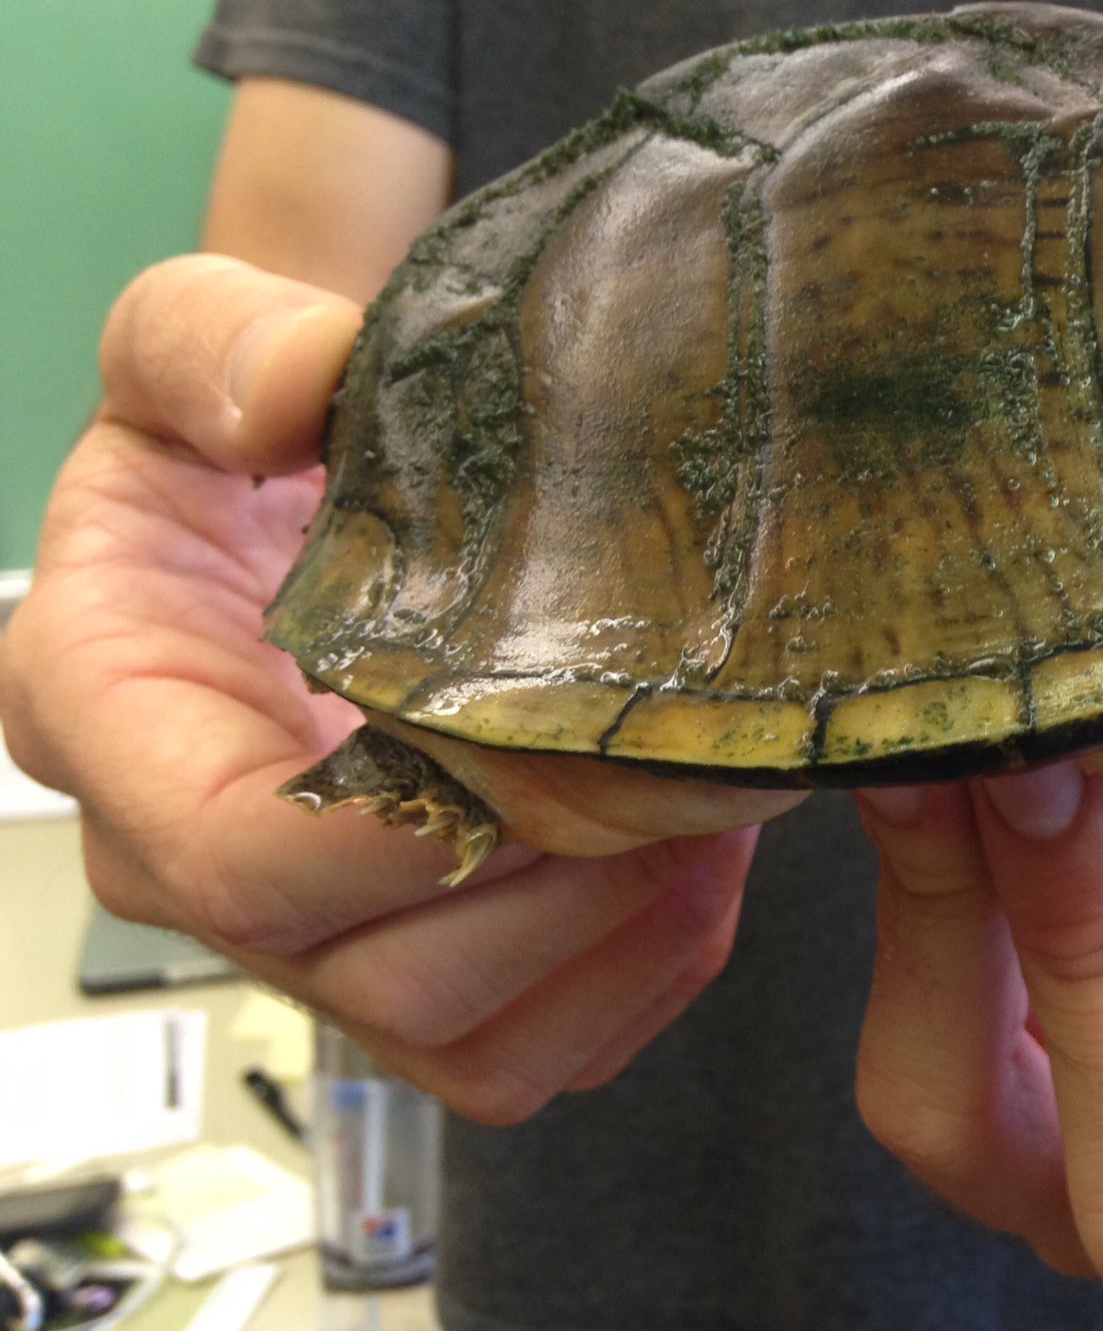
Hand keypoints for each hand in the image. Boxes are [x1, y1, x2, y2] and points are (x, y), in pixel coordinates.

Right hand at [0, 256, 797, 1119]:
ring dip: (622, 940)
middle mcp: (194, 865)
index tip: (551, 755)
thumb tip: (288, 396)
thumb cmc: (245, 427)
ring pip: (477, 1041)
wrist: (309, 486)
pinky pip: (533, 1047)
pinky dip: (642, 973)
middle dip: (567, 893)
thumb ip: (219, 339)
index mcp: (112, 722)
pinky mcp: (409, 968)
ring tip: (709, 809)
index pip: (242, 859)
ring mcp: (310, 937)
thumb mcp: (198, 337)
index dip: (410, 839)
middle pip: (387, 981)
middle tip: (683, 773)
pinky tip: (696, 857)